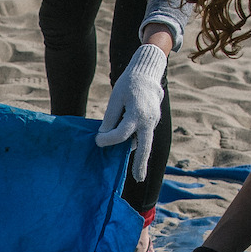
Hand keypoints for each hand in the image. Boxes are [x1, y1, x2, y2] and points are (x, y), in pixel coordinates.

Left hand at [95, 43, 166, 184]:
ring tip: (137, 172)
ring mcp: (153, 121)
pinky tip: (131, 150)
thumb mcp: (116, 98)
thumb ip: (111, 117)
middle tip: (138, 178)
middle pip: (144, 146)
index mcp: (138, 113)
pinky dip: (137, 142)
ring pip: (144, 142)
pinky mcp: (153, 121)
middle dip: (141, 163)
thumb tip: (105, 134)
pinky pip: (144, 134)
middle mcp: (148, 120)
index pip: (121, 134)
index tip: (97, 141)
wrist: (147, 72)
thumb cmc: (129, 83)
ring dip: (138, 154)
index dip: (107, 139)